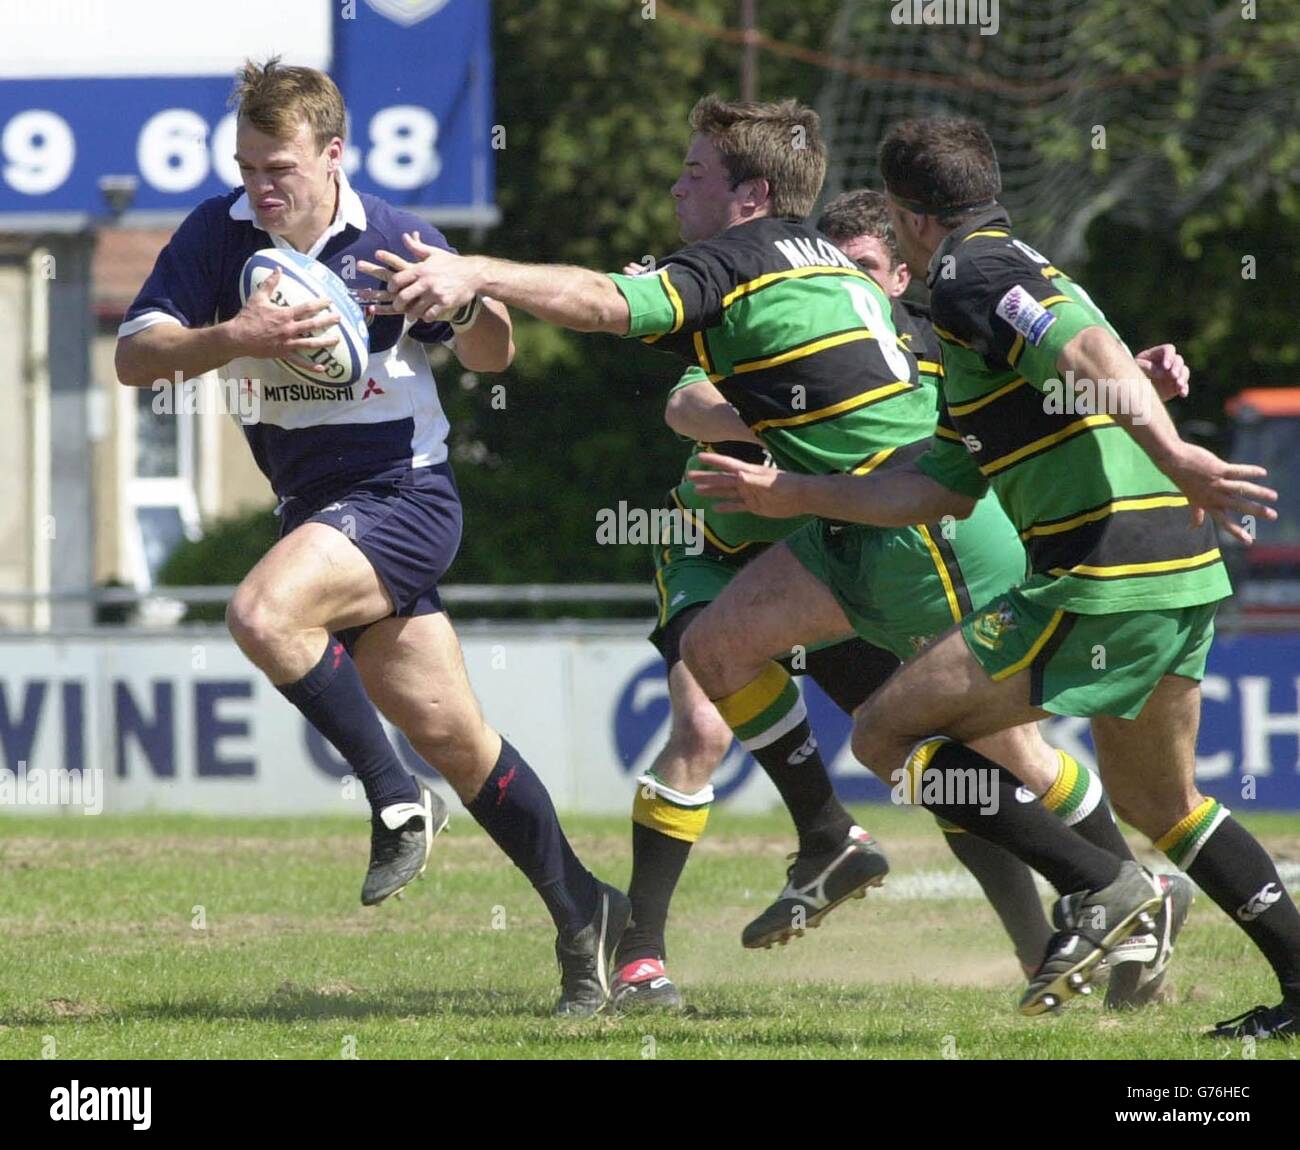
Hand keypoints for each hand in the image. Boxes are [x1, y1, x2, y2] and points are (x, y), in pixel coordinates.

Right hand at [227, 267, 338, 367]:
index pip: (307, 308)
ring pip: (310, 344)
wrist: (237, 337)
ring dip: (325, 342)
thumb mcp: (258, 297)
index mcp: (285, 315)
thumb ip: (270, 283)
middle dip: (328, 321)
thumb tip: (278, 268)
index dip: (320, 304)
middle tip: (339, 318)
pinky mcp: (283, 354)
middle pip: (313, 325)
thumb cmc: (247, 317)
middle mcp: (289, 329)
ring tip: (337, 340)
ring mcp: (287, 343)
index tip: (330, 301)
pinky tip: (323, 369)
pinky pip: (299, 361)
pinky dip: (311, 366)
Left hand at [357, 232, 480, 322]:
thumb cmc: (452, 262)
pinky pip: (430, 315)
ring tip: (410, 316)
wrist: (474, 273)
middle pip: (403, 296)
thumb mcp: (433, 253)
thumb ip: (416, 247)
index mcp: (421, 269)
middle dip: (398, 304)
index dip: (391, 287)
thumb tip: (405, 236)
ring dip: (411, 314)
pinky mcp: (445, 303)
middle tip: (398, 306)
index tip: (391, 290)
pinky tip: (425, 317)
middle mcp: (426, 282)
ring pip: (416, 308)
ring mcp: (435, 293)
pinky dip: (426, 317)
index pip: (397, 279)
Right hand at [687, 452, 806, 517]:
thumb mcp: (771, 484)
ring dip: (712, 490)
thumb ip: (754, 481)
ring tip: (697, 490)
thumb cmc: (789, 486)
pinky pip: (737, 506)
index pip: (728, 465)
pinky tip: (715, 508)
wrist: (802, 497)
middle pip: (722, 479)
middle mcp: (746, 481)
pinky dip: (726, 507)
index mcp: (749, 473)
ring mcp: (749, 494)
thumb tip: (738, 475)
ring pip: (726, 492)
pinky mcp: (754, 506)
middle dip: (706, 477)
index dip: (713, 461)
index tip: (699, 457)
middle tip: (689, 476)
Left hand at [1136, 343, 1188, 401]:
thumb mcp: (1134, 368)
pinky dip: (1184, 389)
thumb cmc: (1130, 374)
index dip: (1169, 356)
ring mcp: (1173, 373)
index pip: (1169, 349)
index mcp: (1157, 354)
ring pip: (1184, 371)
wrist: (1131, 390)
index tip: (1165, 367)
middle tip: (1173, 375)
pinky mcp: (1175, 385)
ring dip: (1183, 377)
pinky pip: (1183, 385)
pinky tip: (1183, 394)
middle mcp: (1168, 362)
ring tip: (1178, 385)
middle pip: (1178, 360)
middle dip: (1177, 367)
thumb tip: (1162, 372)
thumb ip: (1146, 367)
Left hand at [1163, 441, 1277, 544]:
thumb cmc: (1183, 479)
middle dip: (1256, 511)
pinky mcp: (1218, 469)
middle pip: (1238, 505)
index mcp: (1208, 504)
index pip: (1224, 522)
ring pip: (1241, 489)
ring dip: (1259, 492)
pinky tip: (1263, 473)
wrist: (1172, 461)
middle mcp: (1213, 496)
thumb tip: (1193, 528)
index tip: (1249, 542)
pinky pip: (1238, 471)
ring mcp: (1216, 482)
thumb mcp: (1191, 499)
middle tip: (1273, 516)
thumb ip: (1196, 513)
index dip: (1236, 532)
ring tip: (1274, 496)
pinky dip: (1251, 471)